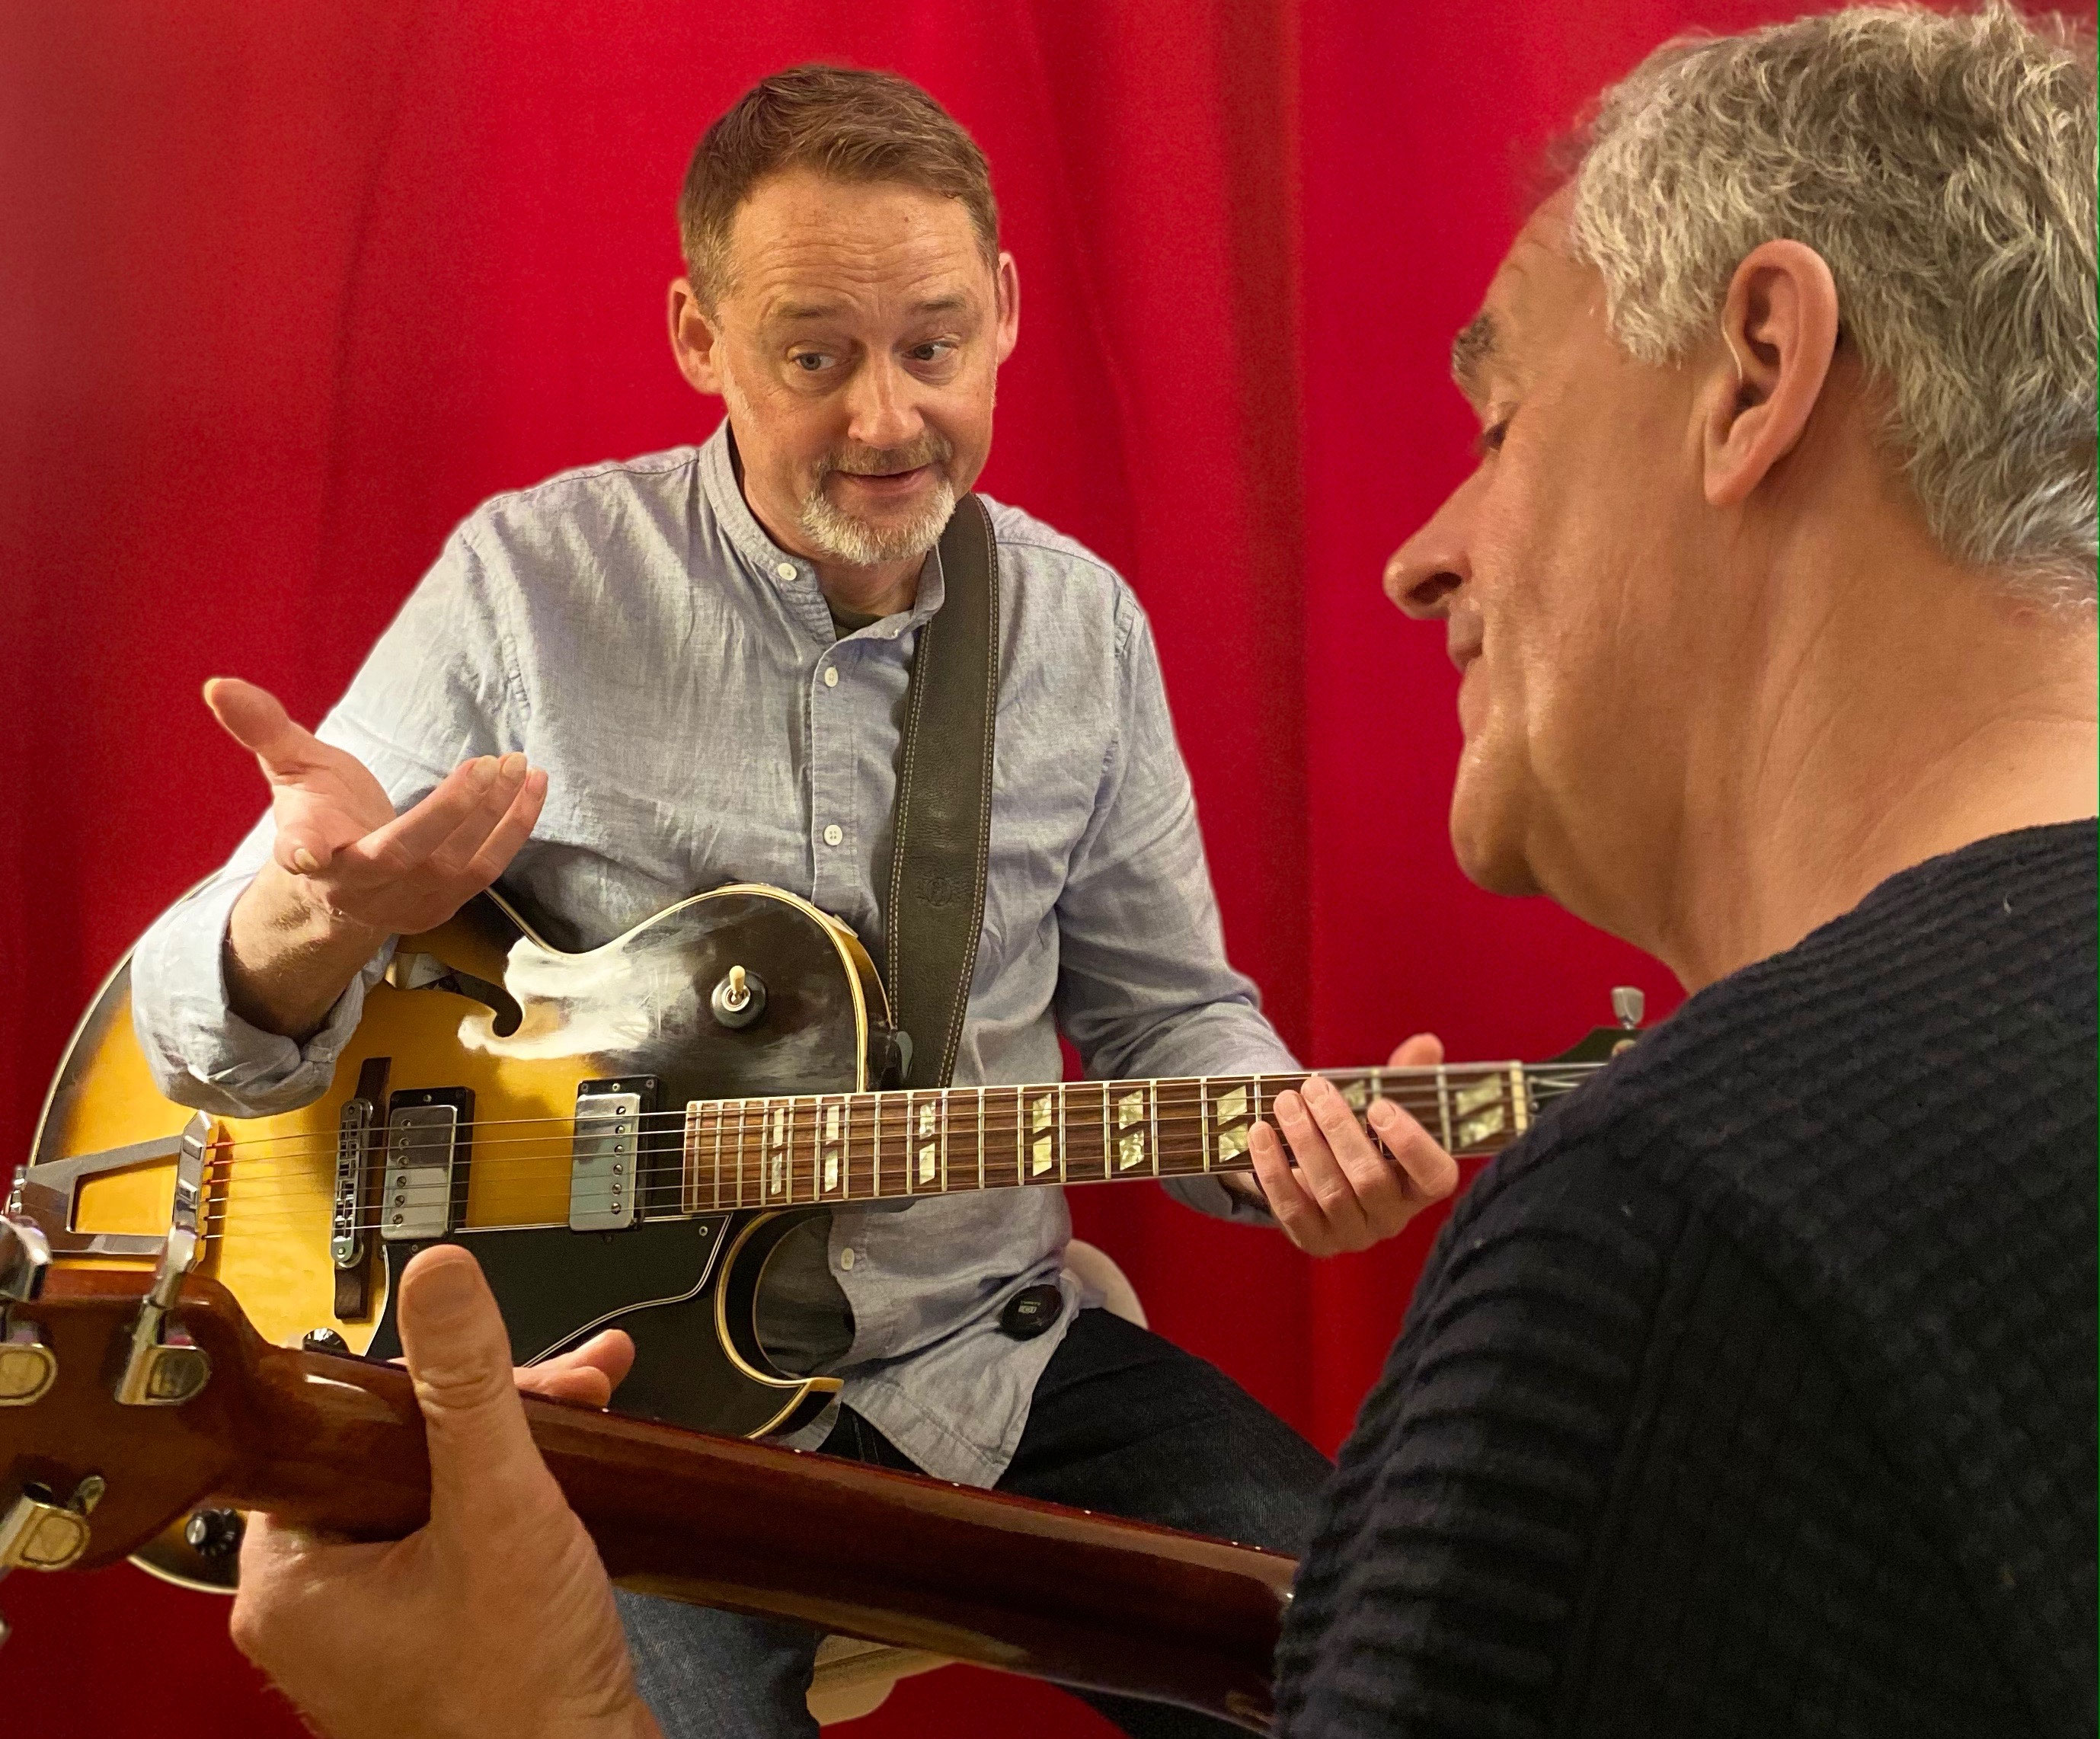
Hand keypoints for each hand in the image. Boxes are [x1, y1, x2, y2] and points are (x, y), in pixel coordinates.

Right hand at [208, 676, 547, 937]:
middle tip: (485, 764)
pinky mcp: (444, 906)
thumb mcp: (291, 768)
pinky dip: (513, 827)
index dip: (301, 849)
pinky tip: (533, 785)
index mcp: (308, 851)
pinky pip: (486, 869)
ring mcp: (404, 903)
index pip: (300, 852)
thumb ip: (263, 728)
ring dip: (492, 813)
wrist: (347, 881)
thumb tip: (217, 683)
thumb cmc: (320, 812)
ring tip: (516, 763)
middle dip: (446, 812)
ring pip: (455, 864)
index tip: (301, 850)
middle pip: (400, 854)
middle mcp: (356, 885)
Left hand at [230, 1246, 657, 1738]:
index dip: (416, 1379)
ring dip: (517, 1439)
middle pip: (396, 1453)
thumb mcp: (499, 1508)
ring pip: (436, 1488)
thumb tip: (440, 1282)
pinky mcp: (432, 1636)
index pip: (330, 1432)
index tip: (477, 1347)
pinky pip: (461, 1533)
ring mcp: (376, 1626)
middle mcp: (320, 1607)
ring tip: (587, 1407)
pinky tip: (573, 1462)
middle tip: (564, 1385)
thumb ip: (472, 1386)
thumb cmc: (522, 1698)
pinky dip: (517, 1493)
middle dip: (498, 1404)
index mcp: (291, 1583)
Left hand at [1240, 1034, 1461, 1255]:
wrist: (1317, 1167)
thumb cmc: (1361, 1132)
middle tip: (1314, 1088)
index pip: (1436, 1177)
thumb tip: (1427, 1043)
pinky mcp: (1314, 1241)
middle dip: (1339, 1129)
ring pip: (1331, 1194)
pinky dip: (1273, 1171)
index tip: (1379, 1105)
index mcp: (1421, 1185)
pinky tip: (1260, 1133)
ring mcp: (1353, 1235)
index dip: (1412, 1144)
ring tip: (1285, 1102)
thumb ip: (1406, 1075)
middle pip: (1371, 1180)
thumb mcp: (1383, 1102)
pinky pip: (1292, 1211)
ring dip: (1304, 1142)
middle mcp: (1393, 1217)